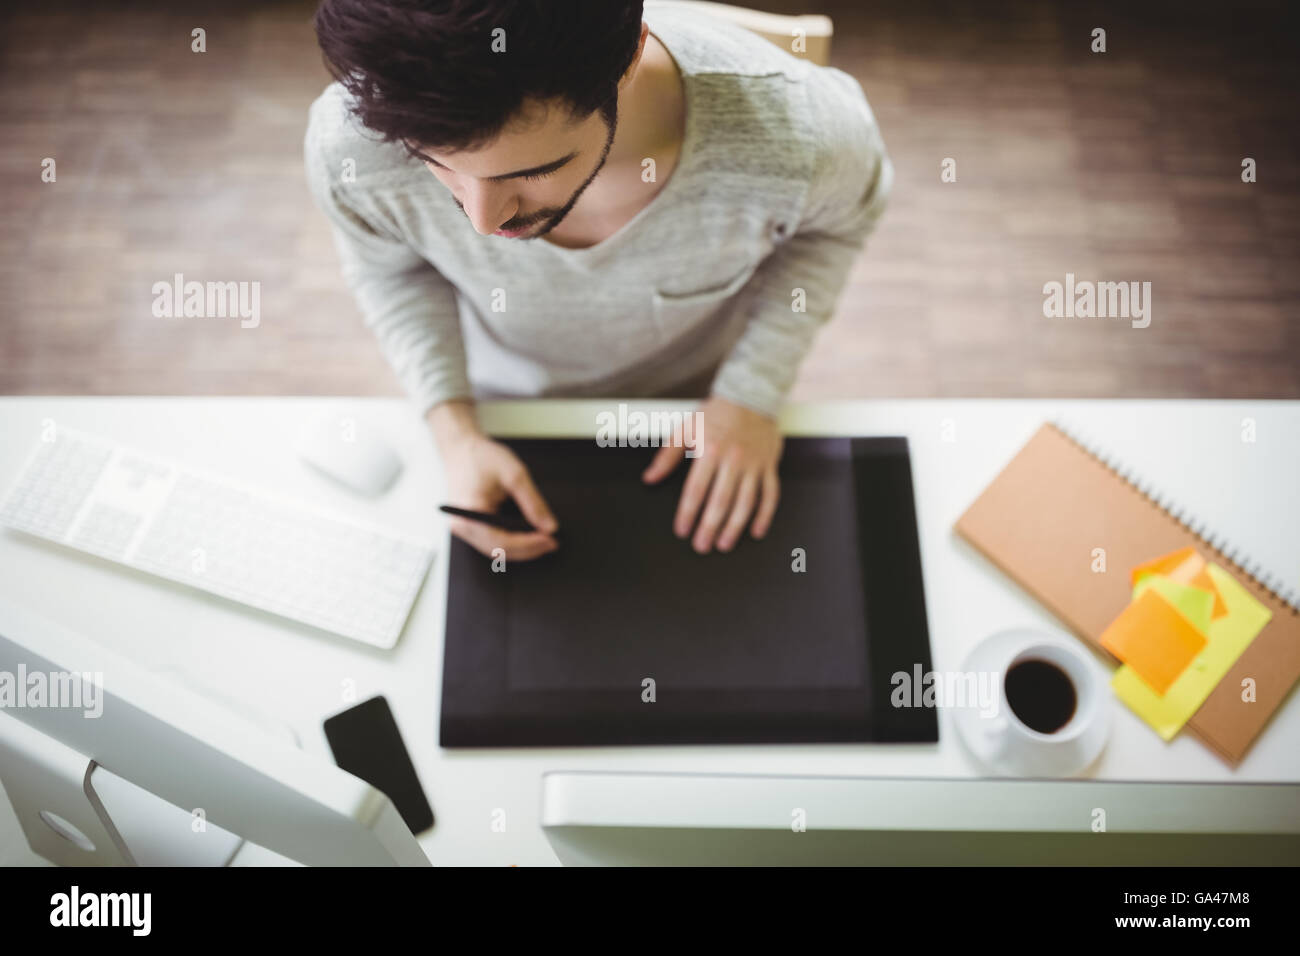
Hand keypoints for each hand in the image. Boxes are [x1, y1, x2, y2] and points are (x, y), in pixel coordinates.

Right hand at [429, 401, 558, 560]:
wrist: (461, 448)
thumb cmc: (481, 457)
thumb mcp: (514, 475)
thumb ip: (533, 503)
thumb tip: (549, 526)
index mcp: (469, 512)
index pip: (502, 541)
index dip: (529, 544)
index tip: (550, 539)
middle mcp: (461, 525)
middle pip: (499, 550)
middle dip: (528, 549)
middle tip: (552, 542)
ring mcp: (463, 527)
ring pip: (495, 550)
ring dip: (520, 549)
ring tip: (543, 541)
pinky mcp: (468, 526)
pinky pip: (491, 541)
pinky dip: (510, 543)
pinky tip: (527, 537)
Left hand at [642, 396, 782, 552]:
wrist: (751, 395)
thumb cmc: (717, 413)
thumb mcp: (686, 429)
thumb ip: (667, 456)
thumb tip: (650, 477)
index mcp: (710, 450)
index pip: (696, 489)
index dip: (687, 513)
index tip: (682, 530)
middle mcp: (733, 460)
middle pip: (720, 501)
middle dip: (710, 527)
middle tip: (702, 545)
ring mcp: (753, 465)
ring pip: (745, 502)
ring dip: (734, 526)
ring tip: (724, 544)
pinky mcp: (769, 466)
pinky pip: (770, 495)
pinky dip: (765, 515)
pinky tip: (756, 531)